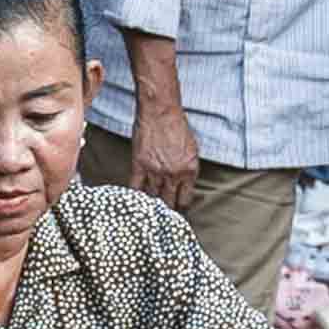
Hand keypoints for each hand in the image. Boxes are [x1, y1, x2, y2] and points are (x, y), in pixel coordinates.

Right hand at [129, 91, 200, 213]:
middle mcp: (172, 174)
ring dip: (152, 203)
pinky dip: (136, 195)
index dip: (181, 207)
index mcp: (189, 171)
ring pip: (152, 196)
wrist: (161, 112)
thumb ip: (188, 169)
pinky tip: (136, 201)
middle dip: (167, 210)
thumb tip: (185, 184)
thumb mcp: (192, 149)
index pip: (185, 200)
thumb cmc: (178, 126)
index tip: (177, 210)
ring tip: (150, 211)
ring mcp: (154, 171)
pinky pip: (136, 186)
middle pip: (168, 202)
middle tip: (164, 216)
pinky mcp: (139, 165)